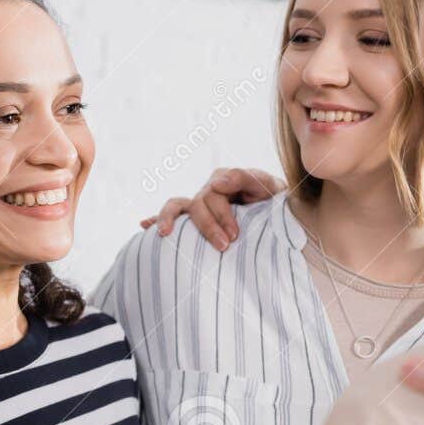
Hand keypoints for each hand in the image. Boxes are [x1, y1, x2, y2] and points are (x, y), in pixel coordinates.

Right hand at [140, 167, 285, 250]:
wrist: (279, 210)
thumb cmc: (273, 197)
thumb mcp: (267, 184)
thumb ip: (245, 178)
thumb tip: (216, 182)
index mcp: (223, 180)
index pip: (214, 196)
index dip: (222, 216)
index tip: (234, 235)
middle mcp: (208, 191)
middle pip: (197, 205)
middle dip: (208, 226)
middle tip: (224, 246)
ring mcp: (199, 204)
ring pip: (177, 206)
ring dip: (170, 220)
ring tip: (165, 234)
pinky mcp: (196, 218)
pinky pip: (173, 215)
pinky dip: (157, 219)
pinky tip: (144, 225)